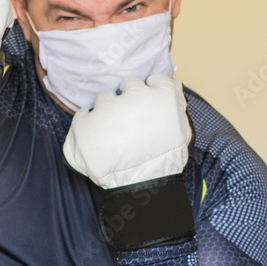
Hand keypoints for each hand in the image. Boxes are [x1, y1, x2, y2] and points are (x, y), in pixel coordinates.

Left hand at [62, 74, 192, 188]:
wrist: (144, 185)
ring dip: (107, 107)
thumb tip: (172, 86)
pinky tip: (94, 133)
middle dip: (128, 97)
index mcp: (161, 96)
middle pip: (128, 83)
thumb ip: (177, 105)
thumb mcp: (183, 131)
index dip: (151, 90)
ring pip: (104, 95)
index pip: (155, 79)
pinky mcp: (86, 123)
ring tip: (110, 128)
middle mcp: (134, 96)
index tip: (147, 101)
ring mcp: (107, 108)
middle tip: (129, 117)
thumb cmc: (166, 161)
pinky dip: (87, 120)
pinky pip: (83, 113)